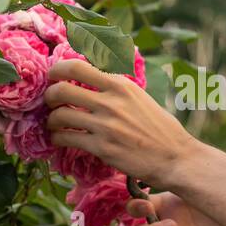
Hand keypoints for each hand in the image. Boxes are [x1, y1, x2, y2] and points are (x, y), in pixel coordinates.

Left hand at [44, 58, 197, 187]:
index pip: (76, 66)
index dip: (57, 70)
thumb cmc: (161, 129)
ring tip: (55, 125)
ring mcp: (105, 125)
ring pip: (59, 116)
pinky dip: (58, 139)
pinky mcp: (101, 148)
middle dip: (49, 96)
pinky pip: (66, 139)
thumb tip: (94, 81)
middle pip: (61, 89)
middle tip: (51, 103)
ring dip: (51, 121)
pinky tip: (61, 140)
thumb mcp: (140, 99)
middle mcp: (111, 102)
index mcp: (121, 85)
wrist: (176, 158)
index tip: (53, 76)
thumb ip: (117, 90)